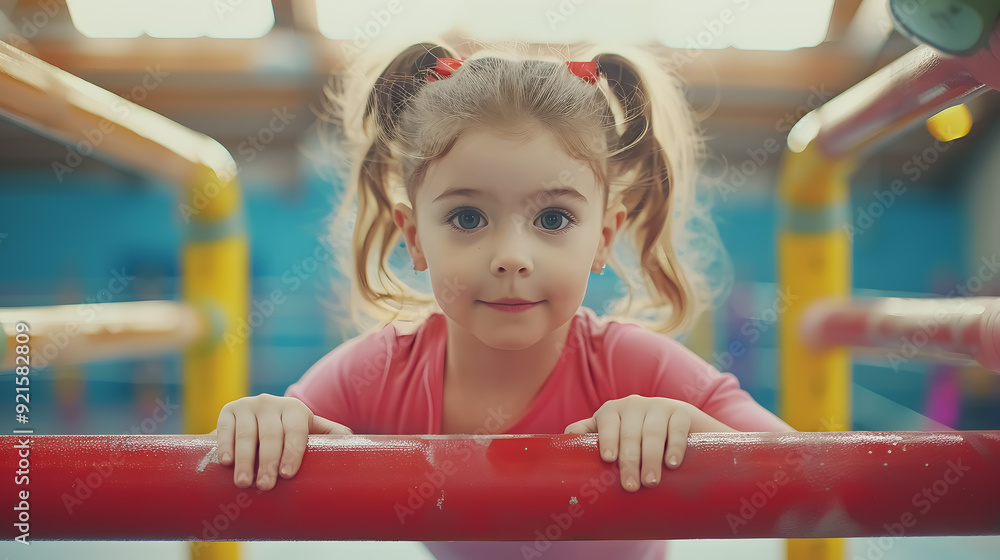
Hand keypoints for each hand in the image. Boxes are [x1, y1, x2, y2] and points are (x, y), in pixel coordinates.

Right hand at [213, 394, 352, 490]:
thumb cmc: (289, 430)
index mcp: (296, 410)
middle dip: (268, 462)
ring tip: (244, 483)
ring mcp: (248, 406)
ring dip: (245, 459)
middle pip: (271, 436)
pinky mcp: (228, 410)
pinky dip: (224, 445)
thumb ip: (330, 435)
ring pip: (247, 435)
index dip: (293, 452)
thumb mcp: (310, 428)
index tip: (288, 475)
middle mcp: (271, 403)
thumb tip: (357, 444)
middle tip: (265, 486)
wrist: (255, 416)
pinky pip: (225, 429)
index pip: (297, 431)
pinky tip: (225, 462)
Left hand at [564, 395, 734, 491]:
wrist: (674, 421)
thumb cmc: (633, 432)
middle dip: (630, 461)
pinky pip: (677, 429)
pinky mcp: (680, 412)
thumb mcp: (610, 431)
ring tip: (650, 482)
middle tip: (631, 486)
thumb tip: (566, 438)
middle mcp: (633, 405)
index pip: (606, 422)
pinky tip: (672, 464)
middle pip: (630, 434)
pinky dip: (674, 447)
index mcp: (611, 411)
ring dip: (651, 459)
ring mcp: (658, 407)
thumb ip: (588, 433)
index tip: (608, 459)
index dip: (607, 439)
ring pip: (652, 433)